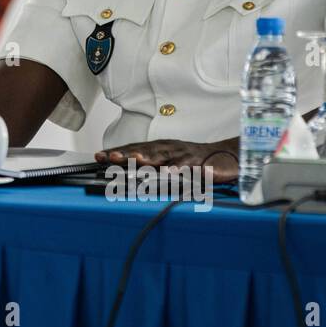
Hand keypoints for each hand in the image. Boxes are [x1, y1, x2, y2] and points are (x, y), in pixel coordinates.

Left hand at [96, 139, 238, 183]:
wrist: (226, 157)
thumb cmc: (193, 162)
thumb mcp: (167, 165)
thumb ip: (148, 170)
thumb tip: (123, 177)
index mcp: (159, 149)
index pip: (134, 150)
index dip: (117, 152)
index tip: (98, 156)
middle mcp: (169, 149)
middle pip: (145, 150)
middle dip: (128, 153)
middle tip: (111, 157)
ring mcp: (184, 155)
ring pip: (165, 155)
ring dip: (150, 157)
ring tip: (136, 160)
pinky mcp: (200, 163)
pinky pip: (189, 166)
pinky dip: (179, 168)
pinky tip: (170, 172)